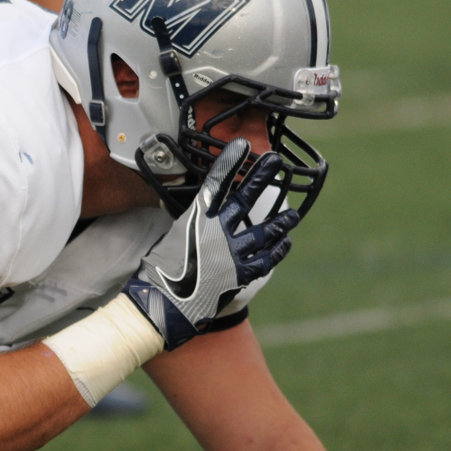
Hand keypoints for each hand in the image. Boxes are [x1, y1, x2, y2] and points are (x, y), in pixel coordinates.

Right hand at [124, 139, 298, 348]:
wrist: (163, 306)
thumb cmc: (159, 274)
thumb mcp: (170, 240)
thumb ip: (187, 227)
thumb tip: (197, 220)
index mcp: (195, 220)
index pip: (216, 183)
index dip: (230, 163)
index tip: (241, 145)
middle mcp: (217, 233)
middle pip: (245, 200)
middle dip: (261, 178)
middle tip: (275, 162)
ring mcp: (231, 253)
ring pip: (264, 232)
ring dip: (280, 222)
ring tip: (292, 215)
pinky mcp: (241, 274)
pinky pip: (266, 259)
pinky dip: (277, 250)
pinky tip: (284, 243)